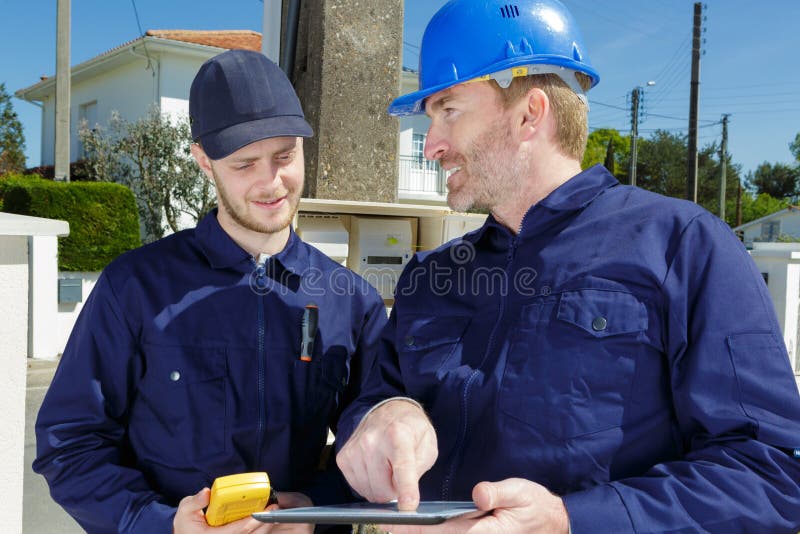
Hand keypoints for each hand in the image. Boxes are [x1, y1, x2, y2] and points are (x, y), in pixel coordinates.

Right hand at [173, 488, 312, 532]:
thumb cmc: (186, 526)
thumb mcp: (185, 511)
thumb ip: (195, 502)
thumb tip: (206, 493)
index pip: (239, 529)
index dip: (254, 519)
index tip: (264, 509)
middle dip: (264, 522)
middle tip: (274, 509)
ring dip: (265, 527)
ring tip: (273, 513)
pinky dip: (259, 530)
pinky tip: (265, 521)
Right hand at [336, 399, 437, 509]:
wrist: (388, 410)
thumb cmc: (410, 430)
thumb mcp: (427, 446)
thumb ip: (419, 471)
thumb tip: (405, 499)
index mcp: (399, 435)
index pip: (402, 469)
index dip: (406, 491)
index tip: (408, 507)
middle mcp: (372, 441)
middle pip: (383, 490)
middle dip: (394, 491)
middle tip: (399, 476)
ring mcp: (355, 449)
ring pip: (369, 492)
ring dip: (380, 488)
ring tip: (387, 469)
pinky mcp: (343, 458)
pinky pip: (357, 487)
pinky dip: (368, 485)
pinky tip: (375, 470)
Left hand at [380, 478, 568, 533]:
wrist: (552, 523)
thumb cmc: (536, 506)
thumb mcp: (521, 493)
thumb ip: (499, 493)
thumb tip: (480, 494)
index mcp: (487, 533)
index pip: (448, 533)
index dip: (422, 531)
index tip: (400, 526)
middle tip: (389, 529)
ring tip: (396, 530)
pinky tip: (420, 531)